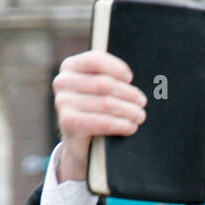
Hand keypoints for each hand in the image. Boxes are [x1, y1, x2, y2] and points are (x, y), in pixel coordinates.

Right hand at [52, 50, 148, 181]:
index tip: (130, 78)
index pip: (95, 60)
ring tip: (140, 116)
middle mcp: (62, 82)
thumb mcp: (98, 91)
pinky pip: (102, 122)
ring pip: (106, 104)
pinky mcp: (68, 123)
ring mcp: (63, 102)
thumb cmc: (94, 111)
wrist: (80, 144)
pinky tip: (131, 127)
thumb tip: (131, 78)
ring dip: (129, 111)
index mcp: (70, 67)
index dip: (116, 68)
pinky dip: (121, 125)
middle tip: (142, 102)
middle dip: (128, 94)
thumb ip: (108, 78)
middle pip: (105, 84)